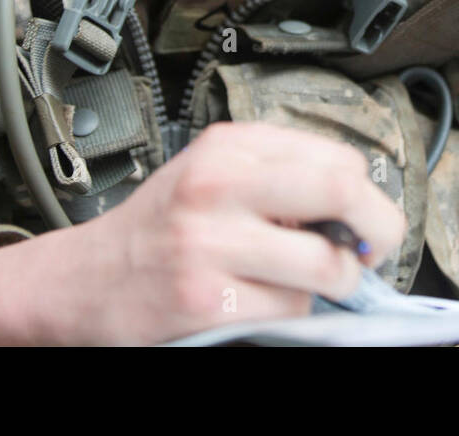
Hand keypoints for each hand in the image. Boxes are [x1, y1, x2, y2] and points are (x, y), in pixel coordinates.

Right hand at [0, 121, 405, 344]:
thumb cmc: (156, 230)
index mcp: (227, 146)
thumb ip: (275, 175)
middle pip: (341, 187)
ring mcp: (211, 242)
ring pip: (325, 262)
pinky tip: (264, 300)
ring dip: (336, 282)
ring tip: (316, 282)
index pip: (335, 154)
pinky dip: (292, 311)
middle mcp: (218, 183)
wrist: (79, 282)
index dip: (366, 191)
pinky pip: (290, 308)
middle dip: (378, 227)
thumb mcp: (210, 176)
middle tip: (373, 249)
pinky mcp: (208, 298)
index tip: (363, 215)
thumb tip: (356, 201)